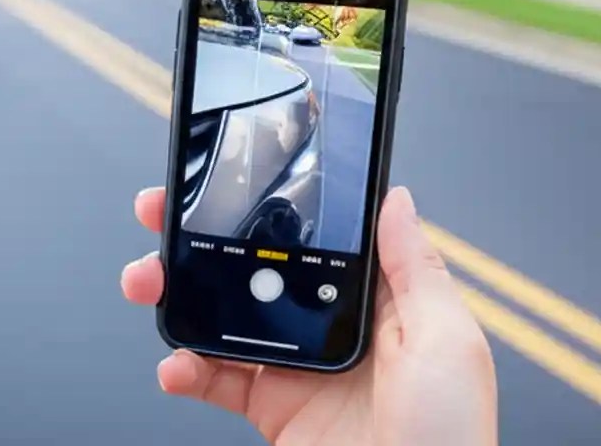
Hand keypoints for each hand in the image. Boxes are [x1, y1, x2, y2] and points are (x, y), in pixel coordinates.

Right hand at [120, 187, 497, 445]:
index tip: (228, 180)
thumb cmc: (451, 436)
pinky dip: (186, 371)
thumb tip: (395, 198)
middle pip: (256, 269)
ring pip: (225, 318)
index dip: (270, 206)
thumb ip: (414, 270)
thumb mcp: (448, 340)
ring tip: (149, 284)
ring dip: (179, 296)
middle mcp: (332, 326)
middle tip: (159, 217)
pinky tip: (175, 365)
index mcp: (379, 300)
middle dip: (202, 240)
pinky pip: (217, 382)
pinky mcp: (274, 411)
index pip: (315, 236)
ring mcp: (299, 369)